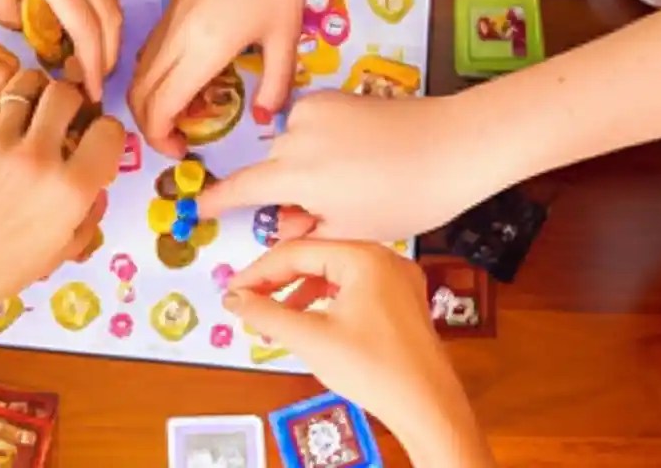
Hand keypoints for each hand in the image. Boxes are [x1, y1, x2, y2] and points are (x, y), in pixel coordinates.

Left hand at [0, 0, 120, 99]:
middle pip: (111, 23)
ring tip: (97, 58)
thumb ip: (5, 9)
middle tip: (98, 82)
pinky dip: (105, 12)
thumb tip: (20, 29)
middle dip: (108, 58)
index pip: (86, 31)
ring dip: (110, 36)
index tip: (92, 91)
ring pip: (114, 5)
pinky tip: (92, 22)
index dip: (92, 66)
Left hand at [0, 70, 124, 356]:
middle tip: (63, 121)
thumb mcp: (66, 246)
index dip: (106, 134)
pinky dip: (1, 116)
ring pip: (26, 86)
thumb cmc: (8, 264)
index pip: (109, 130)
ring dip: (35, 99)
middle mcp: (37, 159)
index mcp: (70, 189)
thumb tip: (98, 176)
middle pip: (66, 93)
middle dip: (71, 104)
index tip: (96, 142)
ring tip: (31, 117)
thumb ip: (91, 208)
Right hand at [129, 0, 325, 156]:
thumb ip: (276, 85)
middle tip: (179, 140)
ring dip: (150, 100)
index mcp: (204, 47)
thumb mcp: (287, 38)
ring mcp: (169, 17)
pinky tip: (186, 80)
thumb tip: (266, 118)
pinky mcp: (171, 4)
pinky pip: (149, 50)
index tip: (183, 151)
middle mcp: (177, 35)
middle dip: (151, 126)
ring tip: (183, 113)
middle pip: (139, 94)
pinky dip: (155, 76)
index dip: (162, 138)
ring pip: (138, 71)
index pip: (160, 106)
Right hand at [198, 90, 519, 241]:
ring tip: (351, 180)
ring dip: (305, 164)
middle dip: (286, 189)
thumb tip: (284, 220)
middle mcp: (295, 136)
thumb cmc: (406, 197)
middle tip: (322, 211)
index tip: (199, 206)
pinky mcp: (332, 95)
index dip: (218, 201)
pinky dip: (320, 140)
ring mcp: (314, 110)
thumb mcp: (352, 228)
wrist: (453, 145)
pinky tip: (355, 153)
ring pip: (291, 145)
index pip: (241, 189)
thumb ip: (306, 227)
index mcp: (296, 175)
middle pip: (271, 168)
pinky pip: (309, 123)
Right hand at [224, 241, 494, 466]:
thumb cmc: (372, 368)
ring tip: (274, 318)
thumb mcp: (310, 338)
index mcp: (363, 257)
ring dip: (300, 292)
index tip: (232, 292)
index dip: (258, 272)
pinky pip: (355, 289)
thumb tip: (233, 299)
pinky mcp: (403, 301)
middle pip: (317, 258)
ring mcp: (398, 279)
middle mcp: (384, 258)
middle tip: (248, 303)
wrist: (428, 406)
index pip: (297, 252)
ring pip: (335, 274)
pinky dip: (327, 302)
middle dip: (279, 282)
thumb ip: (266, 313)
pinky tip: (310, 323)